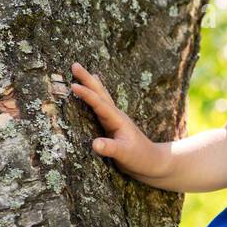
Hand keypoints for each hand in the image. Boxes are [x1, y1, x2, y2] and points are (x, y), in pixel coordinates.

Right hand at [69, 62, 164, 179]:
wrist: (153, 162)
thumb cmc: (140, 158)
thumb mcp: (124, 155)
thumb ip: (111, 149)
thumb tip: (95, 144)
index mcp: (118, 120)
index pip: (100, 104)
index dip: (87, 95)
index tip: (73, 85)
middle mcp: (116, 116)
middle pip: (100, 93)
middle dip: (87, 79)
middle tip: (74, 64)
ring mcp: (114, 119)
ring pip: (101, 97)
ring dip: (91, 84)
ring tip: (82, 71)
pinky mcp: (112, 125)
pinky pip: (100, 106)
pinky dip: (94, 96)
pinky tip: (94, 93)